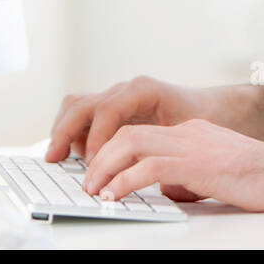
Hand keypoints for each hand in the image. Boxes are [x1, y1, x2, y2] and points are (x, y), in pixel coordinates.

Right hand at [45, 75, 217, 179]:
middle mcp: (124, 90)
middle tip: (54, 159)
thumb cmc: (201, 118)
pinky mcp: (109, 110)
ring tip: (58, 158)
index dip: (97, 135)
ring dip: (63, 131)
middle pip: (82, 104)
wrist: (208, 106)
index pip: (109, 108)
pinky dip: (72, 134)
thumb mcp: (188, 130)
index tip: (93, 161)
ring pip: (75, 106)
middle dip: (65, 131)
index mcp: (143, 90)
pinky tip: (75, 156)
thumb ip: (165, 146)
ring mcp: (114, 97)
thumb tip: (144, 173)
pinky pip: (81, 117)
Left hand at [81, 118, 263, 211]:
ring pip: (132, 143)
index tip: (96, 171)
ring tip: (93, 190)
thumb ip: (188, 175)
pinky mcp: (200, 163)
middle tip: (86, 183)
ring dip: (105, 167)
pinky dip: (125, 181)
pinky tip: (115, 195)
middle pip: (128, 132)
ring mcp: (194, 145)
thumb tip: (164, 190)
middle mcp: (189, 132)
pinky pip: (150, 167)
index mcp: (192, 132)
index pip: (140, 132)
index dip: (111, 150)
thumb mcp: (216, 173)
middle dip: (99, 156)